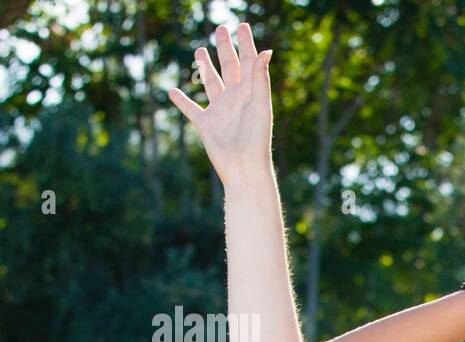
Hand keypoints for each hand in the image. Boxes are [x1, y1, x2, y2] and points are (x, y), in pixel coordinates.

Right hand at [167, 23, 272, 184]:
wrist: (244, 167)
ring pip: (210, 83)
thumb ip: (260, 78)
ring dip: (205, 67)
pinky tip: (172, 91)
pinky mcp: (205, 124)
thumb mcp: (259, 105)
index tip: (241, 25)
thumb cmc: (256, 138)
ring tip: (200, 50)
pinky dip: (181, 100)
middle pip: (229, 67)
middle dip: (225, 48)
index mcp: (250, 92)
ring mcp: (219, 110)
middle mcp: (235, 99)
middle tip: (220, 29)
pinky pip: (190, 108)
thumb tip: (265, 51)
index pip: (248, 62)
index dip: (246, 43)